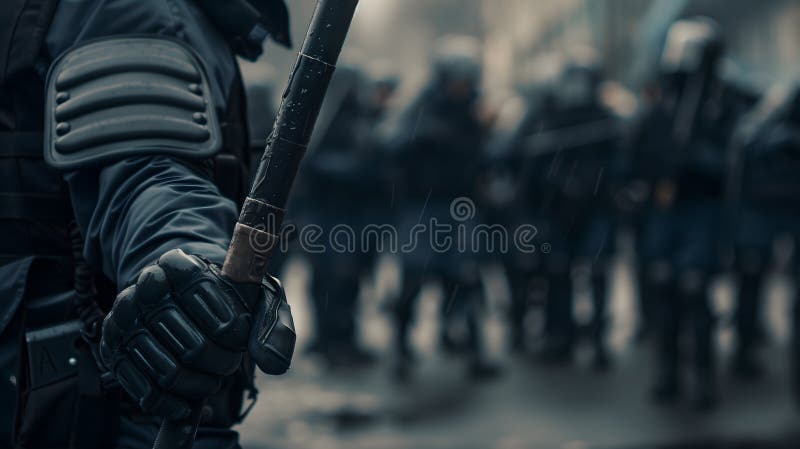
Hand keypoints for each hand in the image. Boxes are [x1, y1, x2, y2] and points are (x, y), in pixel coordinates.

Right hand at [100, 249, 294, 419]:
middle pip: (192, 345)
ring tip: (213, 379)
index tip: (240, 336)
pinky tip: (188, 403)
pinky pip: (144, 390)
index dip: (229, 325)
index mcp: (180, 263)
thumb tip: (272, 363)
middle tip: (231, 362)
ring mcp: (124, 318)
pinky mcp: (112, 349)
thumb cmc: (227, 299)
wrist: (183, 299)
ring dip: (200, 385)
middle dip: (221, 362)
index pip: (202, 296)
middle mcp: (145, 286)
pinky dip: (172, 404)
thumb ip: (274, 325)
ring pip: (169, 372)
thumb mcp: (258, 298)